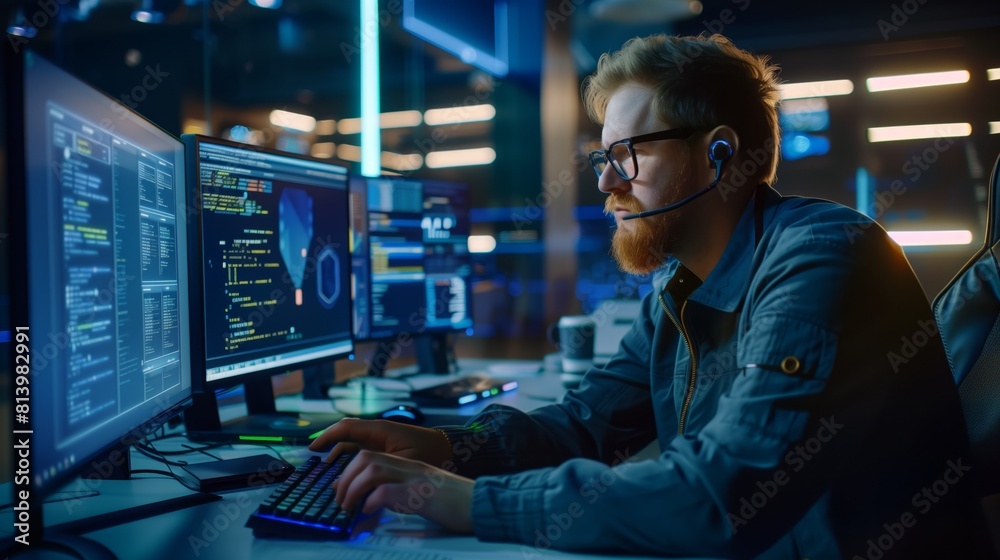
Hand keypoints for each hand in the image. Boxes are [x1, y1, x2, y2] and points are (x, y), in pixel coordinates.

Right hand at [308, 418, 451, 466]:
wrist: (449, 450)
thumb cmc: (429, 452)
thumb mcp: (403, 463)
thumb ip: (376, 470)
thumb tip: (351, 481)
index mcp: (380, 429)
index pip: (346, 427)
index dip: (326, 436)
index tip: (312, 448)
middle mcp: (377, 432)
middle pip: (345, 437)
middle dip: (329, 449)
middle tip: (317, 466)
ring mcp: (379, 440)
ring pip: (352, 447)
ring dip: (340, 460)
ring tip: (333, 480)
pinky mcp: (384, 449)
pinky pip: (361, 453)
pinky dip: (352, 463)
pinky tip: (349, 479)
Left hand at [333, 450, 473, 532]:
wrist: (484, 504)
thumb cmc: (456, 504)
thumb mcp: (423, 493)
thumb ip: (400, 492)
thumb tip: (371, 501)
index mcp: (410, 466)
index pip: (371, 455)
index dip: (349, 470)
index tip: (339, 489)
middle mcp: (411, 467)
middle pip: (366, 457)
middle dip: (346, 478)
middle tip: (340, 500)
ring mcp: (416, 479)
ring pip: (372, 469)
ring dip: (353, 488)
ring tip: (348, 507)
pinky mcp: (422, 494)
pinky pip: (387, 491)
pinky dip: (372, 500)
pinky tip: (368, 511)